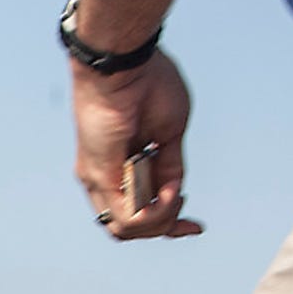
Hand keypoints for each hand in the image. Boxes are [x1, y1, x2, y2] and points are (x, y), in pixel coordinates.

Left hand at [74, 53, 199, 239]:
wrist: (126, 64)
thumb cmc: (148, 86)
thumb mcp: (169, 134)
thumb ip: (170, 167)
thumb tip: (174, 193)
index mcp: (118, 167)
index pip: (134, 213)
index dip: (165, 224)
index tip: (195, 227)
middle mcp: (101, 178)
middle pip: (128, 228)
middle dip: (164, 227)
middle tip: (185, 209)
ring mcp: (97, 179)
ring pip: (125, 229)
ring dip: (161, 220)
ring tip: (176, 197)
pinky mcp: (99, 176)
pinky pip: (126, 216)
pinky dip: (154, 213)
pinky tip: (171, 195)